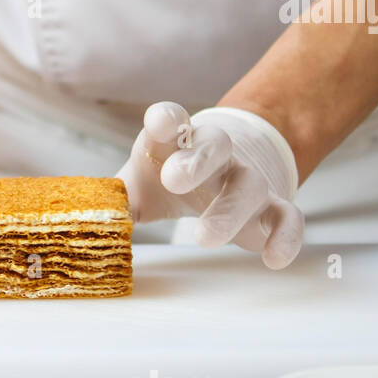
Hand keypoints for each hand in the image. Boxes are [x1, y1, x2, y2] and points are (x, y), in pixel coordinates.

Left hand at [116, 102, 303, 268]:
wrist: (220, 172)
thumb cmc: (167, 177)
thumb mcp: (138, 184)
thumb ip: (116, 199)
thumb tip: (89, 222)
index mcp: (175, 142)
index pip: (171, 120)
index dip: (165, 118)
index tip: (159, 122)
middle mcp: (215, 155)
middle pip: (215, 145)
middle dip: (196, 160)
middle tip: (174, 179)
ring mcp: (247, 179)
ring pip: (248, 184)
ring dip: (229, 209)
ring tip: (203, 238)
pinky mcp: (271, 207)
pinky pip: (287, 216)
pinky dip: (284, 236)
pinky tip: (272, 258)